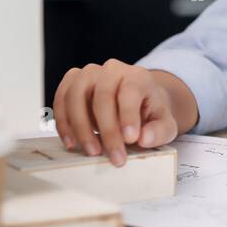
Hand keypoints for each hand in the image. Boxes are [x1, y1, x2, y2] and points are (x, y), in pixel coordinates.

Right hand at [52, 60, 193, 165]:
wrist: (136, 101)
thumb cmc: (149, 112)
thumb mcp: (165, 123)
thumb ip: (160, 131)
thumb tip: (145, 138)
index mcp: (138, 76)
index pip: (130, 91)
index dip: (128, 115)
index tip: (130, 139)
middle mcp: (112, 70)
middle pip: (103, 95)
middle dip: (107, 130)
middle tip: (114, 156)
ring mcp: (90, 73)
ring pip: (76, 94)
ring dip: (80, 127)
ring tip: (91, 151)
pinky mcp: (73, 82)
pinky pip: (61, 98)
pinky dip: (63, 122)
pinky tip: (72, 142)